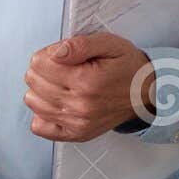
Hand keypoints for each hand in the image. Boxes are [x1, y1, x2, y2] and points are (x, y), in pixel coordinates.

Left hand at [25, 33, 153, 142]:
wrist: (146, 93)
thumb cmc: (126, 67)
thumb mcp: (110, 44)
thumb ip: (80, 45)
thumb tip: (55, 53)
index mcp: (87, 81)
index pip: (39, 63)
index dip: (47, 54)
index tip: (62, 56)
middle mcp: (80, 105)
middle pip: (33, 81)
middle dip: (43, 70)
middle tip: (63, 69)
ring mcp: (76, 123)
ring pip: (32, 101)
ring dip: (41, 90)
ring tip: (62, 84)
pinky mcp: (75, 134)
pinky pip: (39, 126)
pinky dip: (42, 113)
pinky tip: (57, 103)